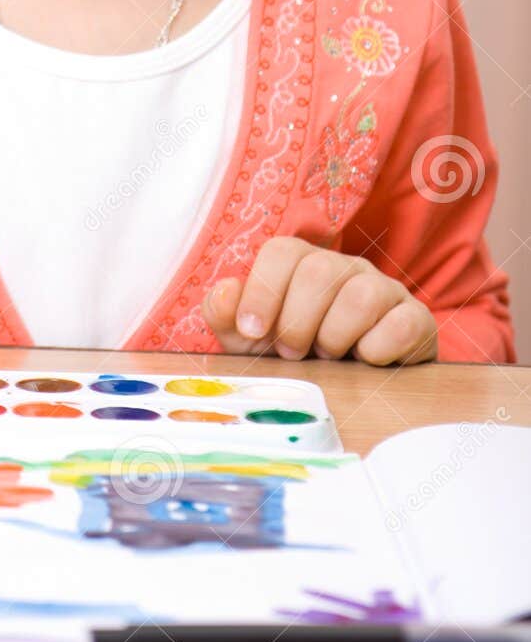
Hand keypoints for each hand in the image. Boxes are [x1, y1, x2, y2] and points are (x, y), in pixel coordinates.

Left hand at [201, 236, 437, 364]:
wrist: (356, 390)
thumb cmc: (298, 358)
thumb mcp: (253, 344)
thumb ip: (227, 318)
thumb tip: (224, 292)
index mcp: (302, 265)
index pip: (282, 251)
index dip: (262, 290)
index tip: (252, 331)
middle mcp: (345, 268)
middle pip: (319, 269)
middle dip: (297, 321)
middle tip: (292, 353)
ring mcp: (384, 290)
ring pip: (360, 295)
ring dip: (335, 337)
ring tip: (328, 357)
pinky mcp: (416, 319)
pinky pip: (400, 324)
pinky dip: (376, 350)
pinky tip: (365, 363)